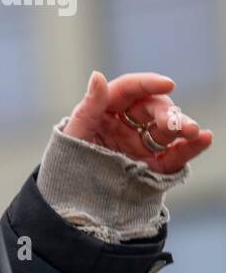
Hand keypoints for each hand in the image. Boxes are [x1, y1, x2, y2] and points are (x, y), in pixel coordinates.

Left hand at [62, 71, 212, 173]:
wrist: (72, 198)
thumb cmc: (67, 160)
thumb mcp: (75, 132)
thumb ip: (89, 106)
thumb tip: (98, 75)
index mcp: (106, 111)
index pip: (128, 90)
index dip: (147, 84)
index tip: (168, 83)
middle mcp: (127, 124)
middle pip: (152, 108)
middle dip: (166, 112)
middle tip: (172, 123)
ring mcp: (141, 144)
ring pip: (167, 129)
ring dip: (182, 126)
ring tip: (192, 130)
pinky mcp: (153, 165)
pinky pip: (176, 153)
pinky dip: (192, 147)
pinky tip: (204, 138)